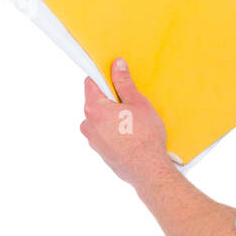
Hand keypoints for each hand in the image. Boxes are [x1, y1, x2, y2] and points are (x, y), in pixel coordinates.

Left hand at [80, 58, 173, 189]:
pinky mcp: (100, 151)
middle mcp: (87, 124)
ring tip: (135, 123)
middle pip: (96, 102)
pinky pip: (105, 134)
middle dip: (112, 99)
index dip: (104, 77)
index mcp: (94, 108)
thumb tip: (117, 65)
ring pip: (101, 119)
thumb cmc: (144, 137)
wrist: (148, 170)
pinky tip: (132, 136)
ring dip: (114, 117)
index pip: (91, 82)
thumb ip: (124, 83)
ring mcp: (92, 139)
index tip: (117, 78)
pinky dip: (115, 131)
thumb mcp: (138, 104)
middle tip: (132, 104)